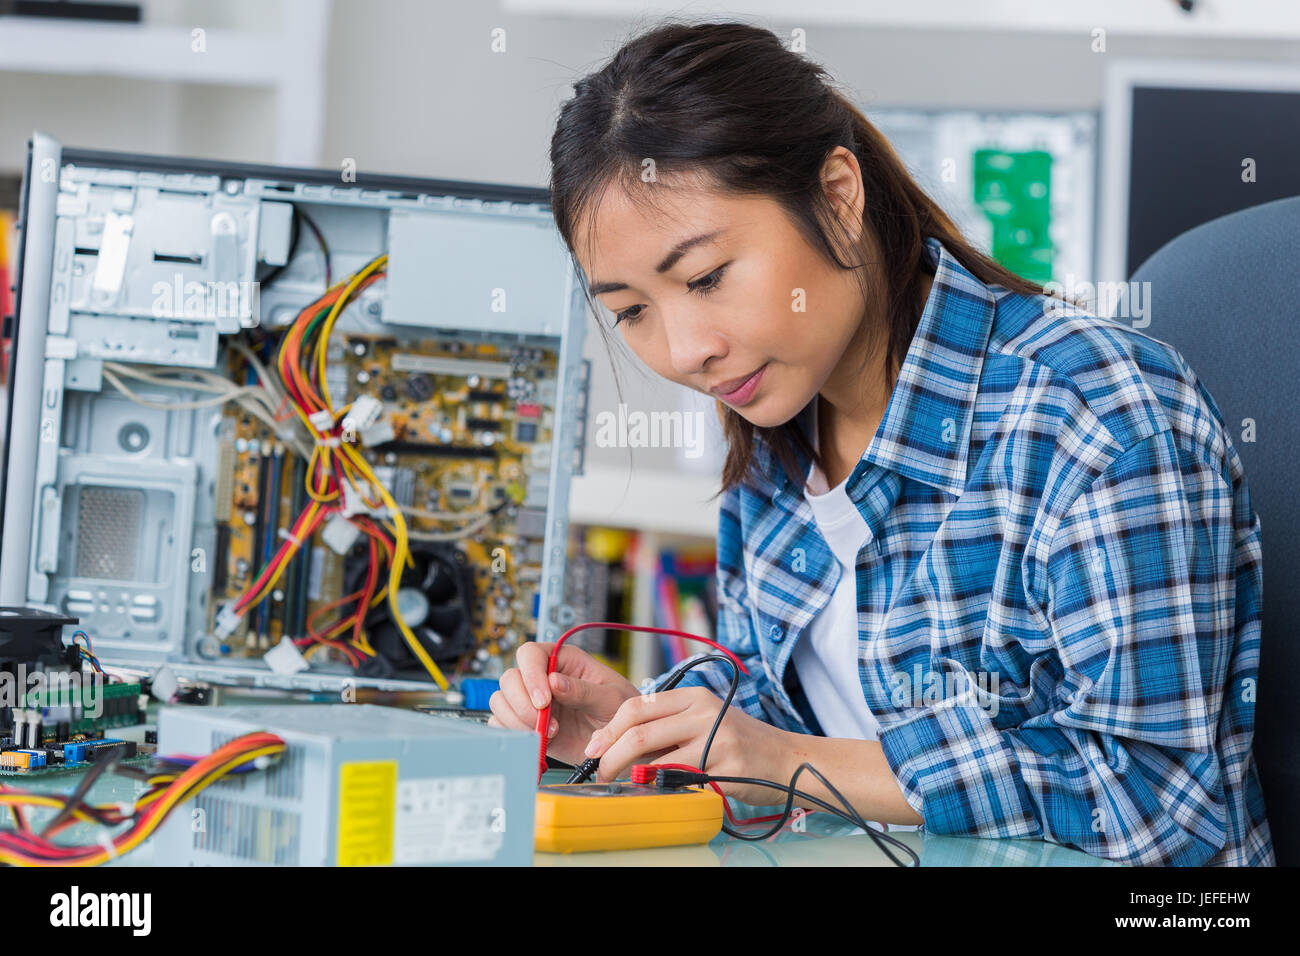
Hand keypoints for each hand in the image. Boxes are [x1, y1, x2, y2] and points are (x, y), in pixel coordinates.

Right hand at [487, 640, 639, 765]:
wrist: (619, 744)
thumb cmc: (620, 712)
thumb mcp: (611, 698)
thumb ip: (584, 691)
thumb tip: (554, 682)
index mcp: (563, 660)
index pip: (530, 653)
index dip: (531, 675)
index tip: (544, 701)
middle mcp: (542, 677)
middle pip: (509, 679)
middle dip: (523, 704)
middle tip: (547, 724)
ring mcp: (532, 701)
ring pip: (502, 701)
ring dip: (519, 721)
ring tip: (549, 734)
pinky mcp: (526, 724)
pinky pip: (502, 724)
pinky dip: (514, 734)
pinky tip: (539, 741)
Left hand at [583, 685, 794, 805]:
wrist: (788, 760)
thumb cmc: (739, 745)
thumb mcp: (703, 724)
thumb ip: (667, 730)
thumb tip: (617, 747)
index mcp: (693, 696)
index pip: (637, 706)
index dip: (609, 729)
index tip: (594, 749)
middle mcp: (703, 710)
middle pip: (639, 729)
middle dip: (610, 753)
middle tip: (599, 771)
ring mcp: (716, 736)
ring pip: (654, 755)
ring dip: (629, 773)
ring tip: (620, 783)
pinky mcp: (725, 763)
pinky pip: (680, 777)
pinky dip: (658, 786)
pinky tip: (653, 790)